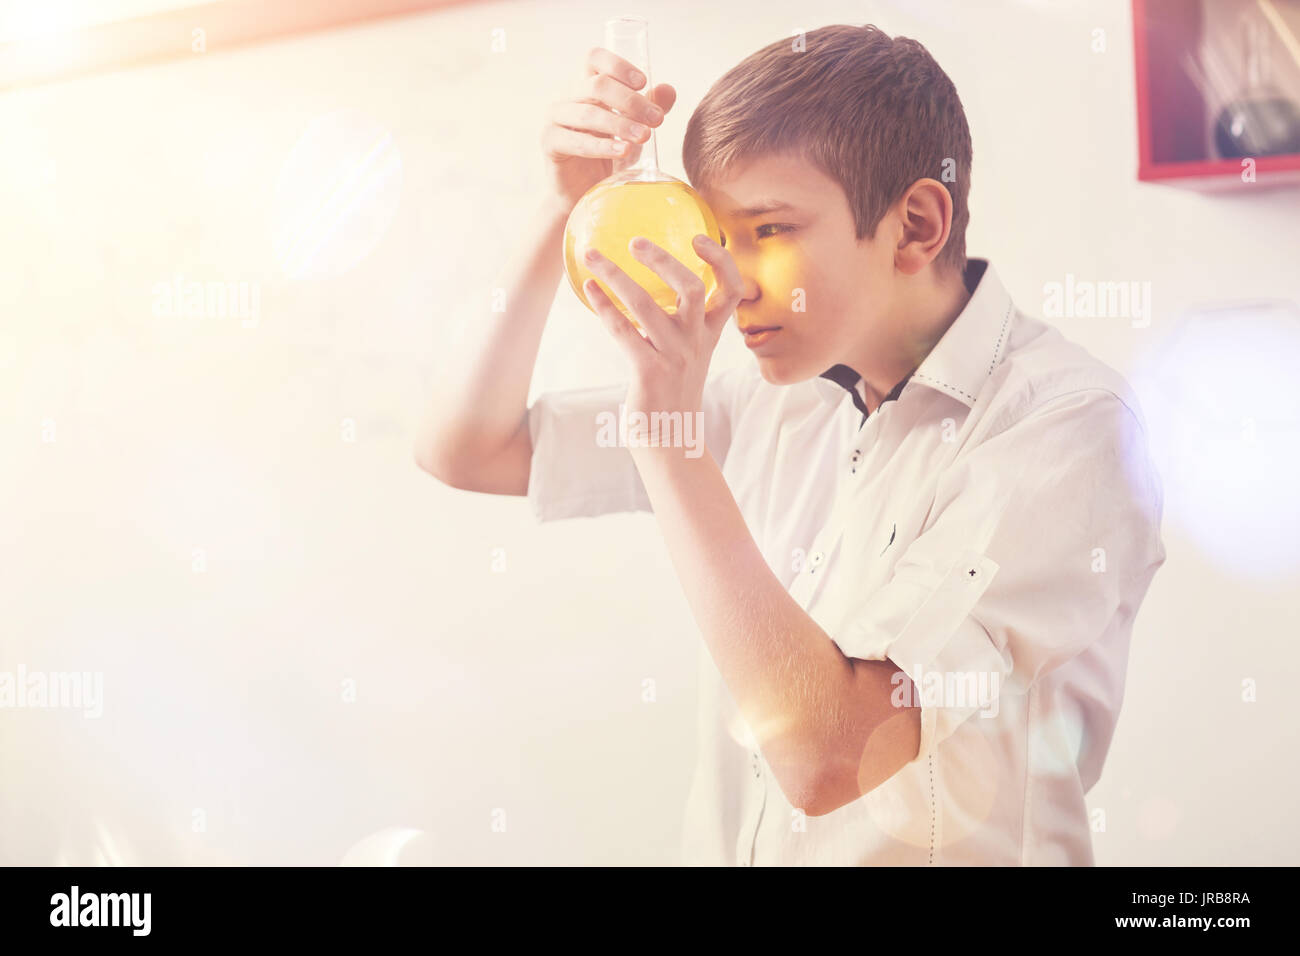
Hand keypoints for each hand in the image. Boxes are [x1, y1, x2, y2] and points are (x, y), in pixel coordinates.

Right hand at [541, 47, 675, 210]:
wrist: (583, 191)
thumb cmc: (607, 155)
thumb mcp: (633, 129)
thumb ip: (649, 107)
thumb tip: (669, 89)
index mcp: (585, 86)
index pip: (594, 58)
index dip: (618, 65)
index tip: (643, 82)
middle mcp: (567, 97)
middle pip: (596, 85)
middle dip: (631, 101)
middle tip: (657, 119)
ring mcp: (555, 119)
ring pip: (588, 113)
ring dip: (620, 124)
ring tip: (645, 136)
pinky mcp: (550, 143)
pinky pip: (576, 141)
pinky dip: (602, 146)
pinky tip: (623, 151)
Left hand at [582, 234, 743, 457]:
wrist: (669, 437)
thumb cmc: (672, 389)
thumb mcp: (687, 352)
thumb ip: (680, 322)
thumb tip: (648, 283)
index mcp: (709, 334)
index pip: (733, 291)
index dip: (721, 260)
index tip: (699, 237)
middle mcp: (697, 342)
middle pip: (691, 288)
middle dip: (662, 259)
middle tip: (634, 241)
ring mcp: (674, 357)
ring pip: (646, 306)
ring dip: (616, 276)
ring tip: (592, 256)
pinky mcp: (650, 372)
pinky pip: (623, 330)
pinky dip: (604, 305)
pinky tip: (590, 289)